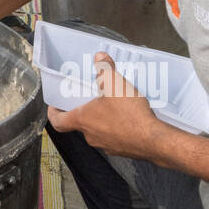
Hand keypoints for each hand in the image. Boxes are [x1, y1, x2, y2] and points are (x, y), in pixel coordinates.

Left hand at [45, 52, 169, 159]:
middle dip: (83, 112)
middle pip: (80, 124)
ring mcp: (106, 146)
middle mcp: (91, 136)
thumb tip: (100, 58)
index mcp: (83, 120)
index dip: (54, 114)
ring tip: (111, 106)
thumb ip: (105, 69)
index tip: (54, 108)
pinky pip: (113, 138)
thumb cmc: (129, 114)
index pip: (59, 122)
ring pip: (97, 131)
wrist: (154, 140)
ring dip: (101, 120)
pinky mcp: (122, 151)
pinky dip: (116, 128)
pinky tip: (127, 119)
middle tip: (90, 100)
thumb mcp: (115, 84)